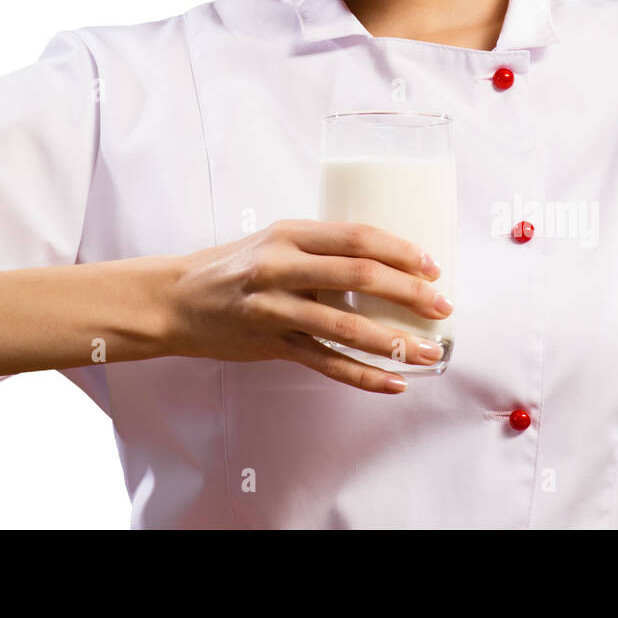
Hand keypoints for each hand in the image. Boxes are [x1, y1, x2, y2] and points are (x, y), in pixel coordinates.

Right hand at [167, 219, 450, 391]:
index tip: (432, 265)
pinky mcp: (270, 344)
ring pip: (345, 326)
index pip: (355, 236)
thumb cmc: (232, 266)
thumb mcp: (273, 242)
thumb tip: (383, 263)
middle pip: (358, 275)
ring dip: (393, 341)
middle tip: (442, 306)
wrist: (175, 298)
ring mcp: (274, 308)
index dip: (399, 250)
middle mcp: (282, 267)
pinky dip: (362, 375)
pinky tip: (393, 383)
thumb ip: (319, 250)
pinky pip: (325, 362)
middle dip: (408, 292)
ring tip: (428, 353)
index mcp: (288, 234)